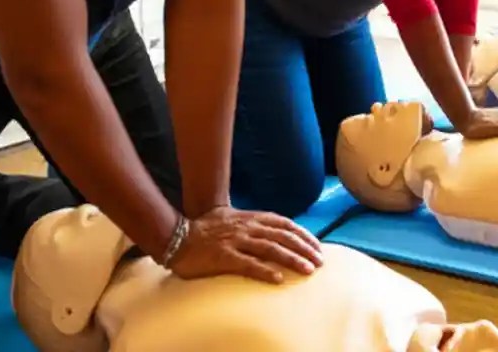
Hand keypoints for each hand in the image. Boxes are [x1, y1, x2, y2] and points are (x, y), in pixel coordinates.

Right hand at [167, 206, 323, 283]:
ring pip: (271, 249)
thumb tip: (274, 228)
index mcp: (251, 218)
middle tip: (320, 262)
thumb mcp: (232, 218)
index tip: (317, 246)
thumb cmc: (205, 229)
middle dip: (304, 249)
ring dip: (292, 259)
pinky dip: (265, 271)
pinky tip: (279, 278)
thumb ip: (253, 221)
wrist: (177, 236)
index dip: (303, 235)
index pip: (285, 224)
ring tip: (307, 270)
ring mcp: (236, 241)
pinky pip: (248, 264)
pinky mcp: (224, 257)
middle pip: (283, 237)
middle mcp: (247, 228)